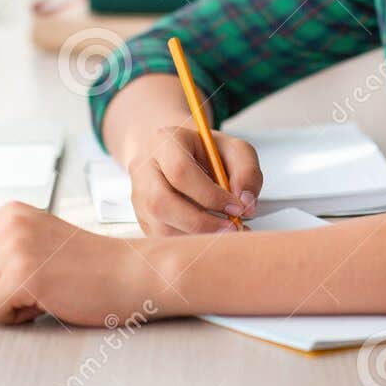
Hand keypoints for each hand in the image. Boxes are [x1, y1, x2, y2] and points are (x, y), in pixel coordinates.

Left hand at [0, 202, 159, 325]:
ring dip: (2, 307)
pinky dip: (15, 319)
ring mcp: (16, 248)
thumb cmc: (92, 266)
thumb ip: (2, 247)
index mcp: (10, 212)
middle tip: (29, 289)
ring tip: (39, 294)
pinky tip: (45, 304)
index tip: (21, 277)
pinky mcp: (25, 275)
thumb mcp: (39, 239)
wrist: (132, 273)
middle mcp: (10, 224)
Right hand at [125, 124, 263, 235]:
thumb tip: (246, 203)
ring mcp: (138, 196)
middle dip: (202, 223)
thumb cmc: (208, 153)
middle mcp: (144, 168)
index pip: (180, 172)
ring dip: (197, 237)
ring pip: (160, 227)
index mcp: (165, 141)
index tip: (238, 208)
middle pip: (161, 203)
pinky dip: (191, 244)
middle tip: (232, 228)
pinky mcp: (143, 219)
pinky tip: (212, 237)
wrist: (180, 156)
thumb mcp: (234, 150)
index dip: (211, 195)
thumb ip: (247, 172)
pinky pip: (162, 240)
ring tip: (227, 233)